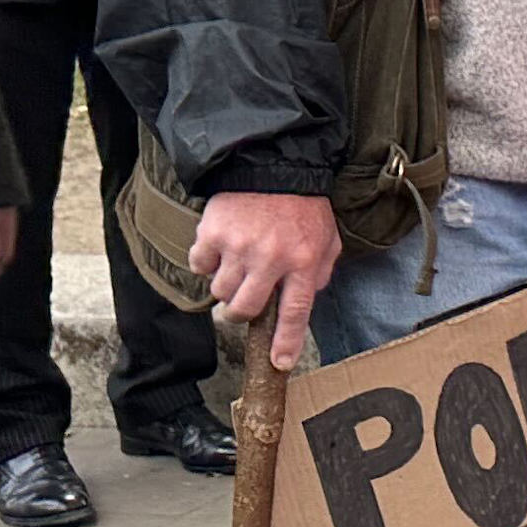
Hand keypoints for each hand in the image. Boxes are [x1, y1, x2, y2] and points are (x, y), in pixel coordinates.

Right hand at [193, 188, 340, 372]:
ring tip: (235, 265)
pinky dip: (205, 262)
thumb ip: (321, 271)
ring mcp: (239, 247)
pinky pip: (199, 266)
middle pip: (246, 309)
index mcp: (304, 261)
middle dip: (239, 314)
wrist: (273, 163)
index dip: (285, 342)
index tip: (279, 363)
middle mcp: (271, 258)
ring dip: (225, 285)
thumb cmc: (303, 204)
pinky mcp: (213, 234)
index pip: (295, 313)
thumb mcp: (327, 238)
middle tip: (239, 306)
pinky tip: (219, 247)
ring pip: (220, 291)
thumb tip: (306, 299)